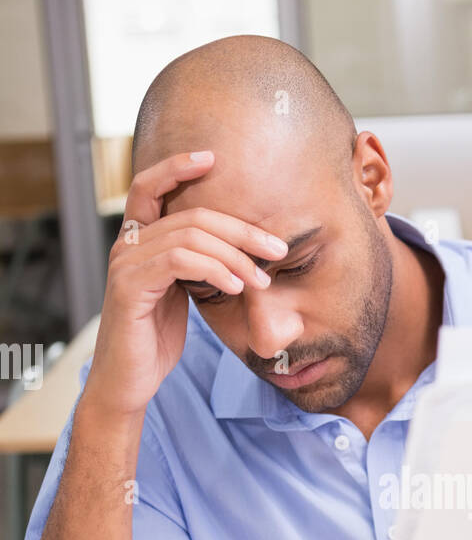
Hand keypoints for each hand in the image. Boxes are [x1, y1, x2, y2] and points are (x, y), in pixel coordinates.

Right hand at [83, 151, 287, 418]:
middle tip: (277, 247)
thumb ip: (197, 265)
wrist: (129, 381)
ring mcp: (125, 263)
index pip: (150, 186)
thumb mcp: (181, 294)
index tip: (212, 158)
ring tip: (262, 278)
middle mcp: (127, 245)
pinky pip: (179, 261)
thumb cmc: (155, 339)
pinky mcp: (129, 287)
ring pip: (189, 236)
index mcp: (139, 241)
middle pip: (190, 214)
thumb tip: (241, 250)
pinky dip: (215, 269)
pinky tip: (236, 286)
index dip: (177, 166)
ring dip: (235, 255)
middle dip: (241, 229)